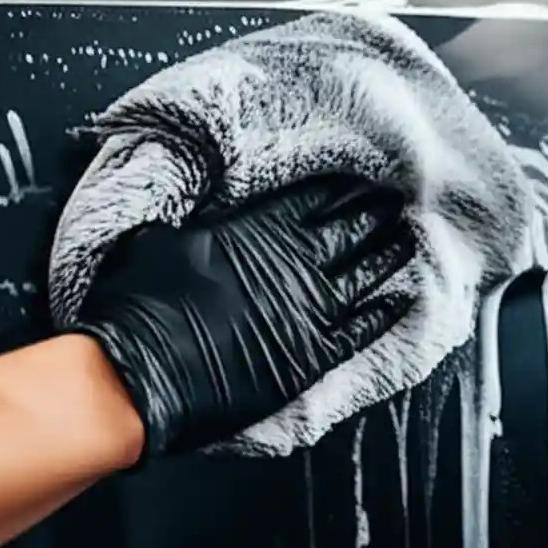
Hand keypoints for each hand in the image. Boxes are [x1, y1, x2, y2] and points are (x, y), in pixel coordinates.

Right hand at [72, 175, 415, 456]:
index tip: (365, 176)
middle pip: (350, 230)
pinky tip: (400, 301)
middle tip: (398, 201)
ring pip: (365, 275)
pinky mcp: (313, 356)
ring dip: (388, 255)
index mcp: (258, 229)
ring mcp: (310, 310)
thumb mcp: (158, 239)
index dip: (342, 187)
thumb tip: (193, 210)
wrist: (141, 371)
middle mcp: (294, 264)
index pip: (313, 198)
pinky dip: (384, 313)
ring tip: (408, 241)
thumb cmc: (139, 301)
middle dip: (375, 214)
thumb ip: (191, 222)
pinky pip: (361, 330)